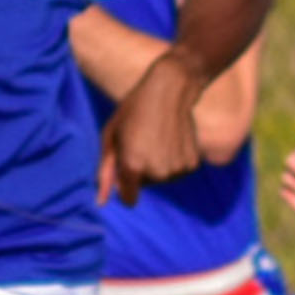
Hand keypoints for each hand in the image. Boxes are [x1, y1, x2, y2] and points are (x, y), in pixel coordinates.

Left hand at [98, 52, 204, 204]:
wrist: (169, 91)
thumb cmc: (132, 112)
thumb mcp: (111, 138)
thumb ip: (105, 171)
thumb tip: (101, 203)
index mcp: (133, 166)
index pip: (129, 198)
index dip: (125, 186)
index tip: (126, 170)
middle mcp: (158, 173)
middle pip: (144, 185)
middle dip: (140, 169)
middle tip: (141, 141)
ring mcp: (177, 170)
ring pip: (162, 179)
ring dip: (157, 165)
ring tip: (156, 138)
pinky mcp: (193, 165)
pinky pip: (177, 171)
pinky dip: (173, 160)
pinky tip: (171, 140)